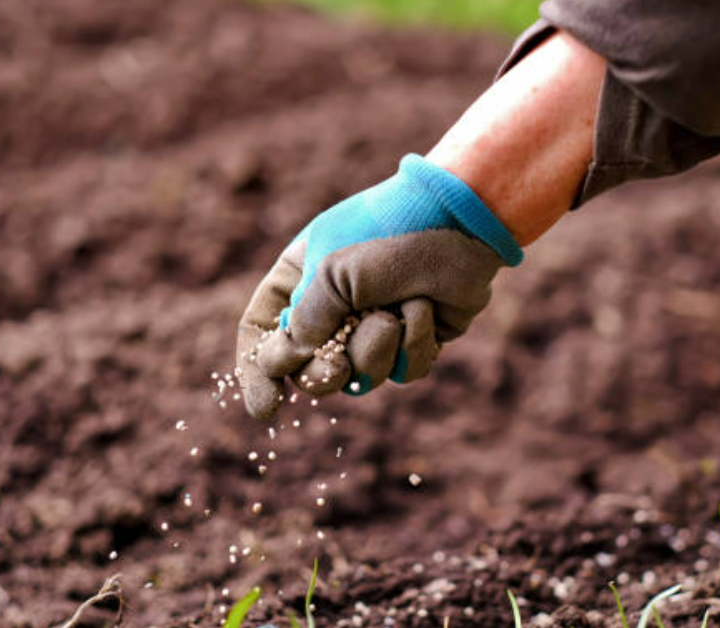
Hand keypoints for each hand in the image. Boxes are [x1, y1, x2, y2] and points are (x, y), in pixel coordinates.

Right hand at [236, 154, 521, 419]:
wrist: (461, 220)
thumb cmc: (388, 233)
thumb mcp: (331, 272)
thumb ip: (305, 322)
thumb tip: (287, 365)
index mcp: (300, 279)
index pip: (262, 331)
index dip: (258, 372)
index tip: (266, 407)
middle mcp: (333, 306)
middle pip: (309, 369)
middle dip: (323, 375)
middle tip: (336, 368)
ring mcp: (375, 325)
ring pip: (360, 376)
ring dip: (376, 349)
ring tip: (394, 312)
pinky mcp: (414, 339)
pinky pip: (403, 372)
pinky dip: (414, 344)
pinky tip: (425, 309)